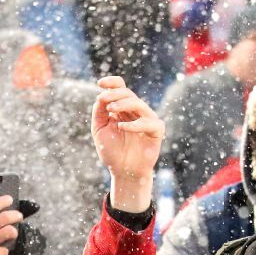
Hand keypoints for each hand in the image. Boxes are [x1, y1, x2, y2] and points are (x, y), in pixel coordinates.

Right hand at [0, 195, 22, 254]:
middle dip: (14, 215)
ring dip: (13, 232)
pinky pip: (5, 250)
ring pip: (9, 231)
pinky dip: (4, 251)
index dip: (1, 201)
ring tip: (13, 233)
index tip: (9, 199)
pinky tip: (0, 252)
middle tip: (18, 216)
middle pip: (4, 217)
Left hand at [91, 76, 158, 212]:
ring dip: (124, 104)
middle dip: (115, 94)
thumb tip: (100, 97)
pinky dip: (135, 124)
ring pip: (139, 104)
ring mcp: (147, 120)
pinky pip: (150, 123)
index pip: (121, 88)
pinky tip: (122, 127)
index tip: (100, 83)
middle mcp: (135, 112)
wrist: (122, 171)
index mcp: (122, 109)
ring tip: (111, 109)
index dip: (112, 83)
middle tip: (104, 100)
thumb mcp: (99, 130)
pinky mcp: (156, 132)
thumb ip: (99, 113)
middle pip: (128, 94)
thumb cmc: (112, 151)